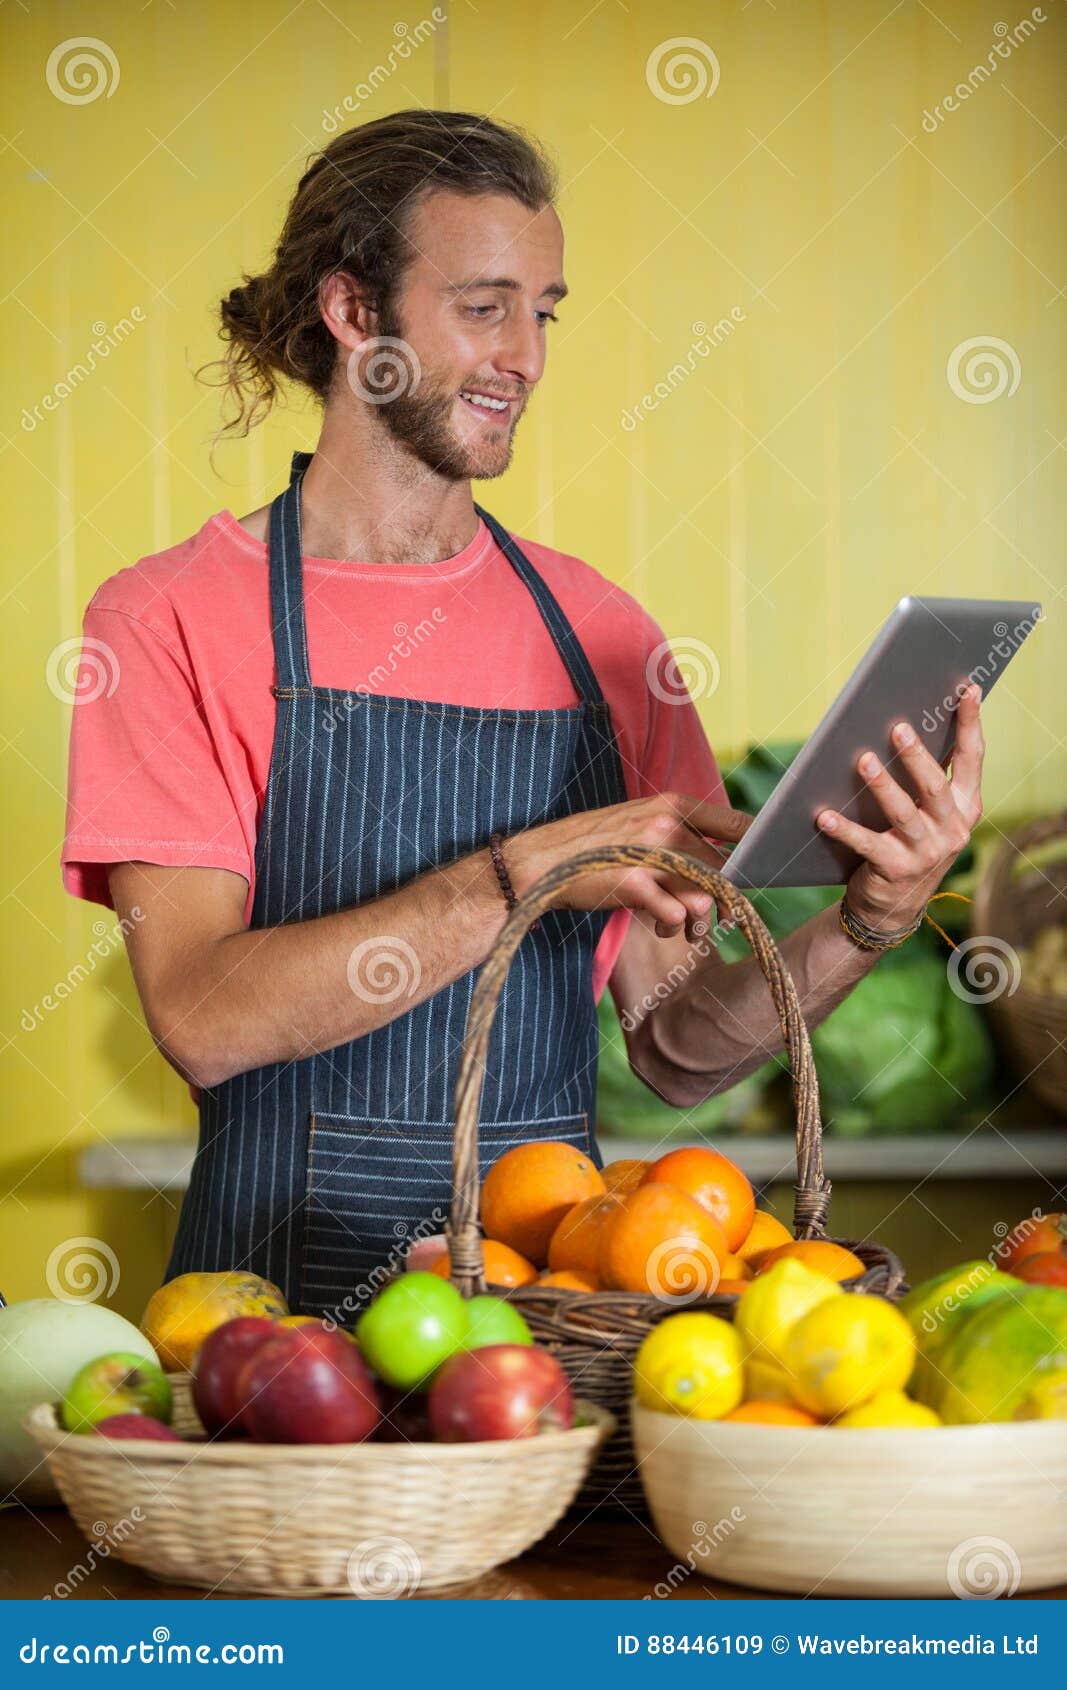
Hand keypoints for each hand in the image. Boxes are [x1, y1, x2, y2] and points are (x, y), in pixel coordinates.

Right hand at [508, 792, 752, 940]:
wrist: (541, 862)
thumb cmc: (593, 847)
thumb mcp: (637, 822)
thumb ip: (677, 834)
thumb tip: (724, 861)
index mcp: (671, 804)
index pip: (737, 823)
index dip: (756, 850)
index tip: (758, 871)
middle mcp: (665, 825)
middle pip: (725, 868)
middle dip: (728, 900)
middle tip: (720, 919)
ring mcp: (650, 854)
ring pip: (706, 895)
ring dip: (702, 921)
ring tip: (689, 929)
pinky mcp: (633, 884)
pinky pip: (676, 915)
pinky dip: (674, 927)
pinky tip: (662, 928)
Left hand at [816, 684, 983, 933]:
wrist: (893, 907)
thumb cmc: (907, 844)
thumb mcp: (927, 813)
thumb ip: (926, 778)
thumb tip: (901, 724)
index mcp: (966, 806)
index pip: (972, 758)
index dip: (970, 724)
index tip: (967, 690)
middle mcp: (953, 828)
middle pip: (935, 785)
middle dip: (917, 755)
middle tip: (898, 727)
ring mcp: (927, 851)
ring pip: (904, 813)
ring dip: (882, 786)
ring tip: (862, 761)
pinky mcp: (897, 870)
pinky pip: (867, 844)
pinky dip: (844, 829)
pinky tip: (823, 815)